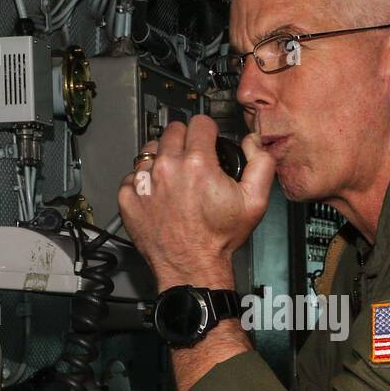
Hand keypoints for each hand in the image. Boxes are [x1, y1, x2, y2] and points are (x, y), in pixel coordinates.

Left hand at [116, 115, 275, 289]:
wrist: (192, 267)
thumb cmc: (218, 239)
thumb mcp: (255, 202)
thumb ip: (261, 164)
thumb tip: (253, 141)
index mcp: (197, 164)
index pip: (200, 123)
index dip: (208, 131)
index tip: (208, 141)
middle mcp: (167, 169)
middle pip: (173, 131)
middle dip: (185, 141)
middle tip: (192, 160)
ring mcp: (144, 183)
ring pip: (150, 149)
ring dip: (162, 157)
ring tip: (174, 177)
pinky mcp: (128, 198)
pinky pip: (132, 175)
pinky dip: (144, 181)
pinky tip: (158, 193)